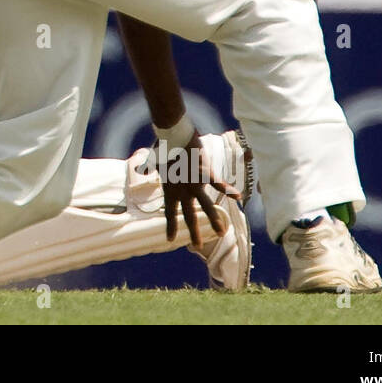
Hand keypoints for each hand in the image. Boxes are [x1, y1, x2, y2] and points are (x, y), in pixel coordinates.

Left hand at [157, 130, 242, 248]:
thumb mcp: (155, 161)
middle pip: (188, 215)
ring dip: (215, 220)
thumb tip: (143, 169)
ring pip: (206, 206)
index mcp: (170, 189)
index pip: (169, 212)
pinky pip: (218, 184)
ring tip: (221, 233)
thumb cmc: (163, 146)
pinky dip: (228, 190)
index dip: (170, 226)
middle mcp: (182, 190)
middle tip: (196, 247)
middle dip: (193, 232)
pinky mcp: (204, 173)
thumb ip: (151, 168)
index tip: (170, 239)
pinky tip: (238, 197)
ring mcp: (194, 183)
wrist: (172, 135)